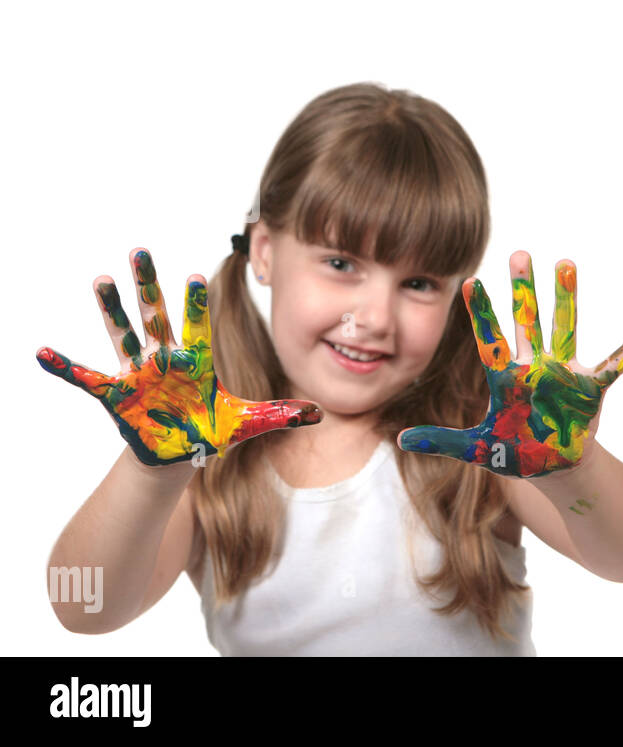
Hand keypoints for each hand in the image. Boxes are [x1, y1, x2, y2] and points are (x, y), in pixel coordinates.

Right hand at [36, 249, 321, 466]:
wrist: (176, 456)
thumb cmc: (207, 432)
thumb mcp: (246, 424)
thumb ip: (281, 415)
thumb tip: (322, 414)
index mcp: (195, 363)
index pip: (197, 327)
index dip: (196, 304)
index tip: (197, 276)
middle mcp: (164, 361)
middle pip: (156, 316)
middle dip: (148, 285)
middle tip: (139, 249)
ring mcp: (137, 375)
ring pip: (122, 334)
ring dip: (110, 308)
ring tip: (100, 279)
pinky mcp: (116, 396)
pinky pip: (86, 378)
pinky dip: (64, 366)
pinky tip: (41, 352)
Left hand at [398, 251, 622, 476]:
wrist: (555, 467)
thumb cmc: (516, 453)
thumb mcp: (477, 448)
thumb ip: (442, 441)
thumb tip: (398, 439)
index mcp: (507, 378)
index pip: (490, 340)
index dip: (481, 314)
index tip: (469, 282)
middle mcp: (535, 367)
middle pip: (528, 321)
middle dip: (524, 290)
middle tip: (519, 254)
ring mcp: (564, 374)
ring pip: (566, 328)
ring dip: (567, 298)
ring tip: (566, 263)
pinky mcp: (590, 389)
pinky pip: (615, 366)